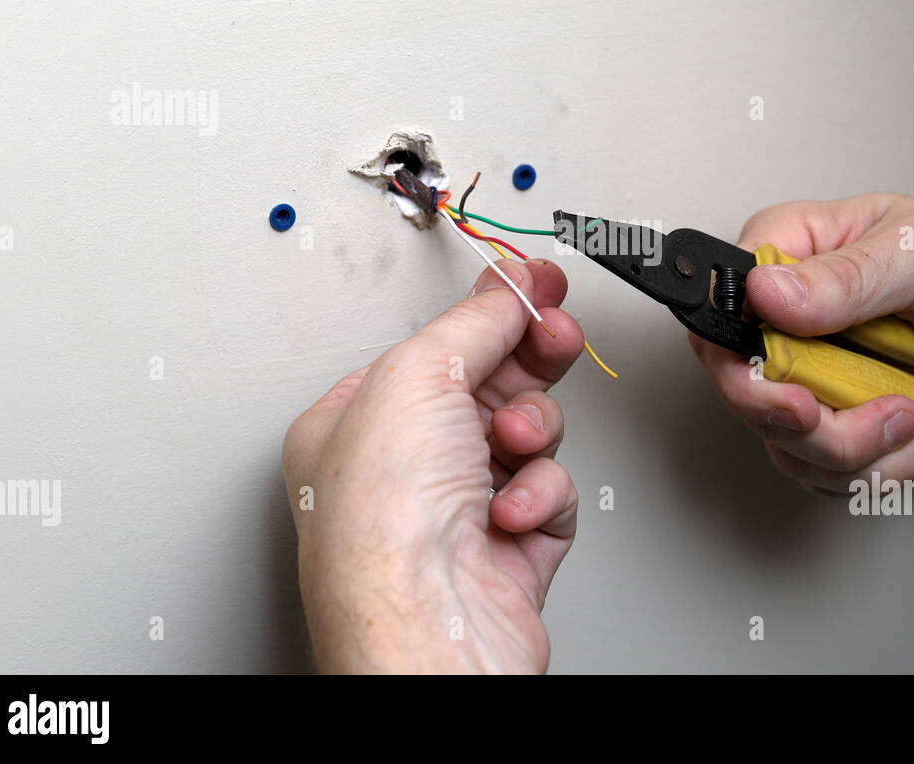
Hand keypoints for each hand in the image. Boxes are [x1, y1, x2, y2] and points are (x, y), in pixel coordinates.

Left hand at [282, 258, 585, 672]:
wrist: (431, 629)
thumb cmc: (382, 529)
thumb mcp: (417, 377)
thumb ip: (473, 322)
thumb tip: (508, 287)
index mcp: (356, 422)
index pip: (435, 347)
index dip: (488, 311)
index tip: (533, 284)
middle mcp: (402, 467)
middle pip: (487, 384)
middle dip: (527, 359)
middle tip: (557, 333)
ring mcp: (456, 509)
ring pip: (526, 434)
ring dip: (529, 433)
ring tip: (510, 445)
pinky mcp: (508, 547)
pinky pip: (547, 491)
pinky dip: (541, 494)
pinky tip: (514, 509)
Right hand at [690, 194, 913, 493]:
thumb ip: (844, 277)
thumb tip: (766, 292)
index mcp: (790, 252)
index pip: (721, 307)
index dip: (737, 361)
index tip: (794, 393)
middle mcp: (784, 317)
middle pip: (743, 388)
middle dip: (806, 424)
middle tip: (872, 419)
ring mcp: (808, 374)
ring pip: (783, 442)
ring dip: (856, 452)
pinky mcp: (835, 419)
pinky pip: (824, 470)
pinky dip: (878, 471)